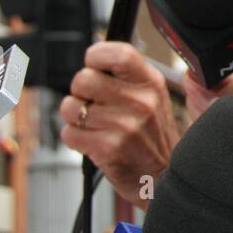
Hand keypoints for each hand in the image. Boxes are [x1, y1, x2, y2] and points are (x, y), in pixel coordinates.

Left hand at [59, 42, 178, 208]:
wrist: (162, 179)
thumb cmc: (152, 138)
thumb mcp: (153, 99)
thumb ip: (127, 78)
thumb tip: (93, 60)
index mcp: (152, 84)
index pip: (119, 53)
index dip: (96, 55)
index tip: (93, 64)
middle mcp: (141, 102)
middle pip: (84, 79)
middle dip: (79, 91)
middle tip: (91, 102)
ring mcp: (126, 126)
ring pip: (71, 106)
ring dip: (74, 117)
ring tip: (93, 124)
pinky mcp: (109, 148)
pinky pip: (69, 133)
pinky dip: (75, 138)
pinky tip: (93, 141)